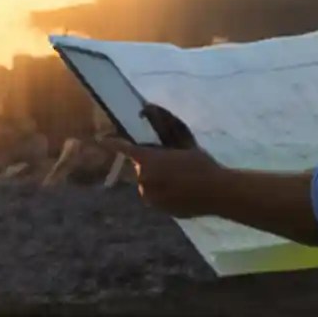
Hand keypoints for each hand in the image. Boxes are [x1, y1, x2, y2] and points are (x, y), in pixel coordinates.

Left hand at [101, 104, 225, 217]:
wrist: (216, 192)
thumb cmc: (201, 163)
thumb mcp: (184, 141)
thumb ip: (166, 125)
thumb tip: (150, 107)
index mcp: (148, 160)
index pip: (125, 149)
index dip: (113, 143)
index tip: (101, 140)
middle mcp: (144, 179)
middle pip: (142, 167)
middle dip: (152, 164)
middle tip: (172, 163)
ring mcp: (150, 197)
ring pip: (148, 183)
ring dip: (158, 179)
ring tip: (180, 178)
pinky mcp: (158, 209)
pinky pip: (156, 197)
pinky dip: (164, 193)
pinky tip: (181, 190)